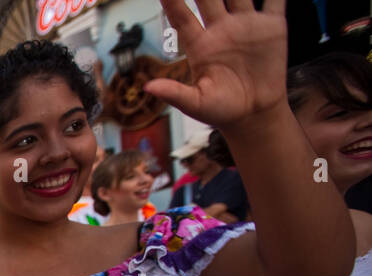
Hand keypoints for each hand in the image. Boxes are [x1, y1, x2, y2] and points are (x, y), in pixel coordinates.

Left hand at [145, 0, 287, 129]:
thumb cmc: (221, 110)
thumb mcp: (196, 104)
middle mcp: (221, 29)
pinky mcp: (271, 27)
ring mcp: (246, 25)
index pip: (181, 17)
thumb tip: (149, 87)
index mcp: (200, 45)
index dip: (172, 1)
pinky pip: (274, 0)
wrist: (254, 115)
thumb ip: (175, 93)